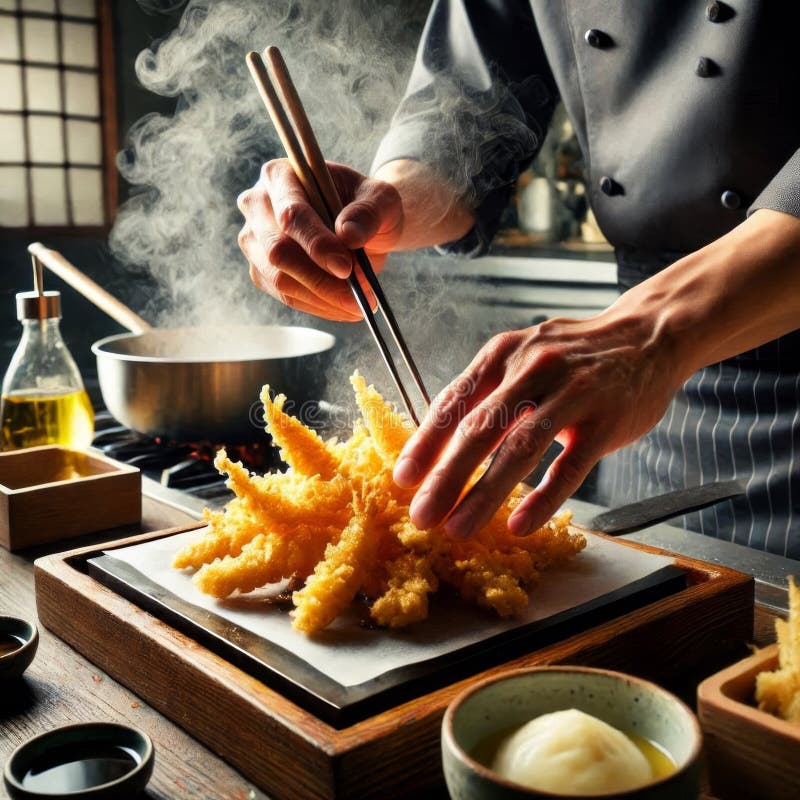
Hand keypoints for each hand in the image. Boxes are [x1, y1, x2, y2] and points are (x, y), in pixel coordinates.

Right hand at [237, 159, 403, 320]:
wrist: (358, 225)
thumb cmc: (366, 205)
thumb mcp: (381, 199)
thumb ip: (369, 211)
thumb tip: (348, 233)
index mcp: (281, 176)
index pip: (291, 214)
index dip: (316, 243)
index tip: (345, 267)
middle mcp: (257, 205)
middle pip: (278, 251)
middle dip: (320, 280)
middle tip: (358, 298)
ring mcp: (254, 241)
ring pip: (279, 279)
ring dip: (322, 298)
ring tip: (359, 304)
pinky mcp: (260, 270)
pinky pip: (285, 296)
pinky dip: (318, 306)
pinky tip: (344, 307)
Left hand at [393, 308, 688, 536]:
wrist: (646, 336)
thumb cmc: (575, 356)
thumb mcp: (522, 356)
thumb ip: (486, 391)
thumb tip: (440, 439)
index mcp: (502, 354)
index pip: (454, 401)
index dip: (426, 442)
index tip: (403, 478)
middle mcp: (531, 368)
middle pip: (480, 428)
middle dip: (445, 476)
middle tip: (421, 516)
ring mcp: (571, 392)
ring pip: (520, 448)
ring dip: (484, 494)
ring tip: (459, 528)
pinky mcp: (605, 420)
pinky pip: (570, 465)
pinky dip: (543, 497)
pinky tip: (520, 524)